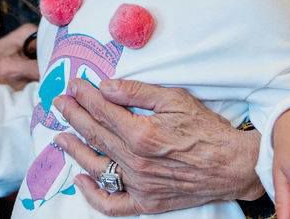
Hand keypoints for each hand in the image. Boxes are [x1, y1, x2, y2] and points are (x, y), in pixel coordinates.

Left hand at [52, 78, 263, 214]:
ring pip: (96, 165)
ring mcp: (139, 185)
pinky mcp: (146, 202)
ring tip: (59, 136)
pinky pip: (111, 203)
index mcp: (141, 133)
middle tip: (59, 103)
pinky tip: (80, 179)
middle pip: (94, 134)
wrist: (231, 165)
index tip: (74, 85)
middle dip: (73, 115)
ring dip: (74, 149)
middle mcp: (136, 161)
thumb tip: (106, 86)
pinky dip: (92, 195)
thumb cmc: (206, 129)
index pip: (102, 110)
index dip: (85, 96)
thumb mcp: (174, 99)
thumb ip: (137, 91)